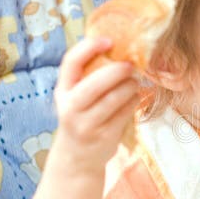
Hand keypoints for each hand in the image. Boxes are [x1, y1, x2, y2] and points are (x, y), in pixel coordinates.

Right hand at [52, 37, 140, 171]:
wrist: (77, 158)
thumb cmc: (82, 117)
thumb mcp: (76, 96)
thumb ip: (89, 76)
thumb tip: (119, 48)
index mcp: (63, 90)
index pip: (71, 62)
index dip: (89, 47)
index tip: (109, 40)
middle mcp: (71, 107)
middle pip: (94, 84)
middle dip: (116, 71)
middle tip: (131, 65)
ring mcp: (87, 124)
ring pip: (113, 99)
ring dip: (129, 86)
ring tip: (134, 82)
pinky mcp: (104, 136)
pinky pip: (125, 112)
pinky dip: (134, 101)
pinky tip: (136, 97)